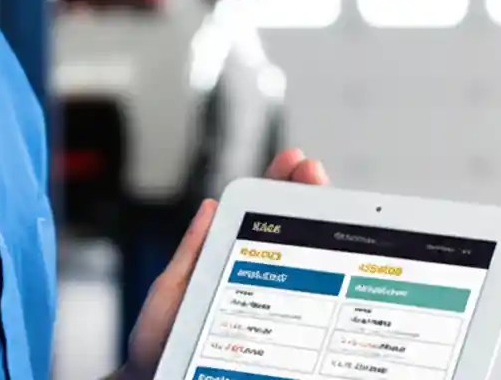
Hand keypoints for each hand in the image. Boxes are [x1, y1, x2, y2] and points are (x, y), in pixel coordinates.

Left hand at [117, 148, 328, 379]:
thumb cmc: (161, 340)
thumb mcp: (173, 288)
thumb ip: (192, 250)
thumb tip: (211, 207)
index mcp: (228, 262)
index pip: (259, 216)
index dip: (278, 185)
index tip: (295, 161)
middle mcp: (256, 279)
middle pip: (291, 231)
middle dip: (305, 196)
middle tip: (313, 170)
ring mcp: (270, 304)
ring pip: (306, 262)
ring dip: (318, 226)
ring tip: (323, 194)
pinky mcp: (280, 332)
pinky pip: (308, 309)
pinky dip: (328, 281)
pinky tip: (339, 256)